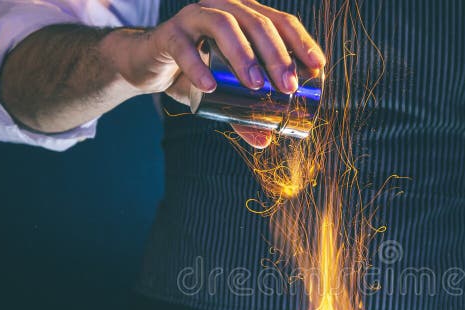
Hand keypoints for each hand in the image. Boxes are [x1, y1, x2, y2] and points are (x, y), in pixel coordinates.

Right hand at [107, 0, 325, 147]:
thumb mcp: (223, 96)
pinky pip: (184, 46)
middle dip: (277, 54)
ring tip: (256, 85)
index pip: (281, 22)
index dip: (301, 42)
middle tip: (288, 86)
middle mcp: (224, 9)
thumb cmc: (194, 72)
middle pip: (257, 22)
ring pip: (224, 24)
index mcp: (245, 18)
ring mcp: (195, 17)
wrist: (147, 64)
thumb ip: (243, 116)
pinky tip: (209, 87)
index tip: (317, 67)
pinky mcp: (168, 33)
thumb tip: (266, 142)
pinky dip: (198, 66)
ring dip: (243, 54)